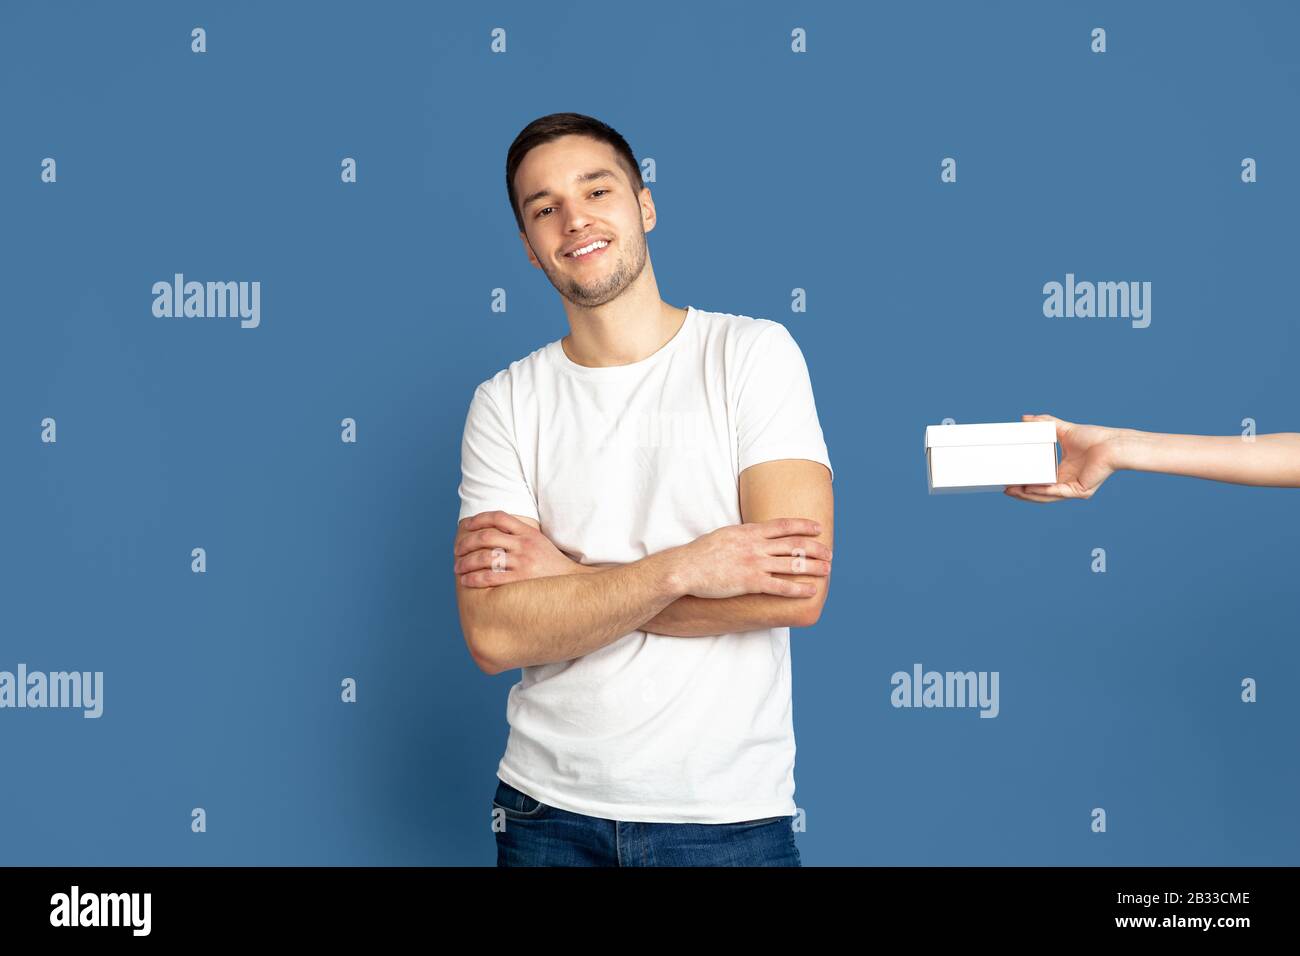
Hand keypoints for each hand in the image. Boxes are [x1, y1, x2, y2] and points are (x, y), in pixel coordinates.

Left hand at [454, 511, 581, 586]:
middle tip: (456, 551)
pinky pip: (490, 577)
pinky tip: (466, 581)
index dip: (479, 519)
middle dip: (466, 543)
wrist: (573, 582)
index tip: (466, 526)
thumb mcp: (539, 542)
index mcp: (528, 532)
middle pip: (486, 536)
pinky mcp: (521, 579)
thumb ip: (519, 534)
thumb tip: (491, 533)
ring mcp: (523, 562)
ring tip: (458, 568)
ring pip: (485, 557)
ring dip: (466, 562)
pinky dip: (474, 578)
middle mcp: (524, 544)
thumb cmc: (551, 564)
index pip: (499, 517)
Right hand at [670, 518, 830, 598]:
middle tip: (829, 553)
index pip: (783, 525)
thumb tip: (754, 534)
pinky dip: (798, 588)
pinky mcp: (750, 582)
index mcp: (749, 531)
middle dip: (815, 548)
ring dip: (813, 567)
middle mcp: (755, 545)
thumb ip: (743, 534)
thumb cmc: (701, 553)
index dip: (804, 526)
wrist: (685, 568)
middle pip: (793, 544)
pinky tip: (810, 590)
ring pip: (791, 564)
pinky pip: (780, 586)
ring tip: (827, 570)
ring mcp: (754, 563)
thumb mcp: (725, 534)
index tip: (818, 528)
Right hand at [1004, 413, 1121, 501]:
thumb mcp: (1062, 430)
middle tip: (1005, 489)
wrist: (1113, 444)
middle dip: (1021, 492)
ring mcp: (1072, 489)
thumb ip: (1044, 423)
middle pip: (1039, 492)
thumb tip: (1025, 418)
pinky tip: (1029, 489)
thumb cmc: (1094, 438)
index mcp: (1062, 473)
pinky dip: (1042, 491)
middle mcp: (1066, 483)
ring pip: (1046, 496)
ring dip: (1027, 495)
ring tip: (1012, 491)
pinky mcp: (1079, 491)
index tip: (1008, 479)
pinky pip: (1057, 493)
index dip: (1024, 482)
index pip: (1039, 481)